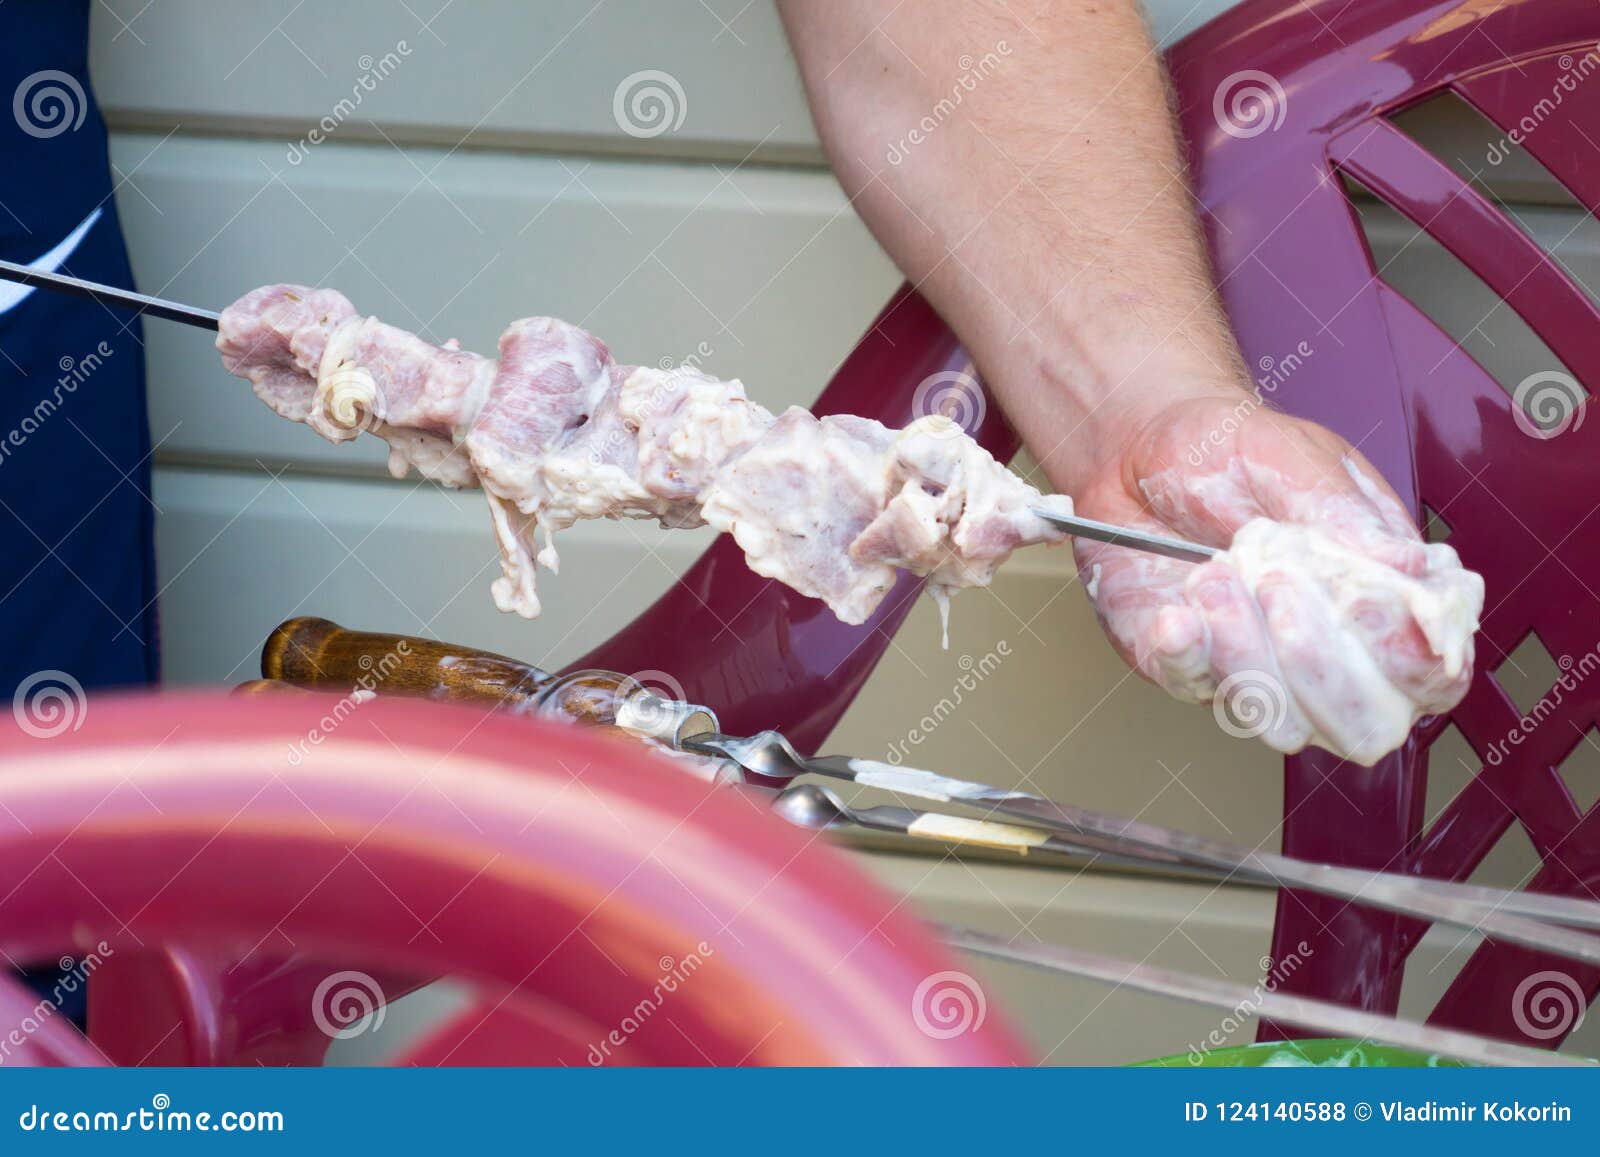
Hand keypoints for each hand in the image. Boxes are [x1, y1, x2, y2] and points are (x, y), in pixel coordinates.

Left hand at [1071, 395, 1482, 764]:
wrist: (1139, 447)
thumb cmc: (1229, 450)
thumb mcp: (1296, 459)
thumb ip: (1347, 515)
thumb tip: (1413, 565)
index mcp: (1382, 597)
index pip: (1432, 674)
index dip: (1415, 660)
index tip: (1366, 604)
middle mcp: (1328, 651)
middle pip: (1366, 725)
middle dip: (1325, 666)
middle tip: (1279, 582)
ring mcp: (1260, 669)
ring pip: (1282, 723)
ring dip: (1248, 652)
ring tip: (1216, 573)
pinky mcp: (1192, 669)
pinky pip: (1196, 691)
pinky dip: (1188, 654)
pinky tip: (1178, 613)